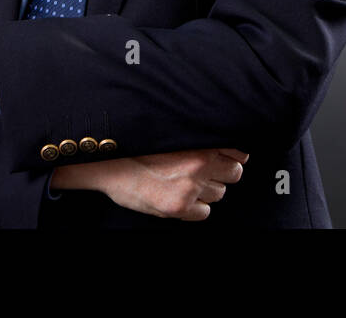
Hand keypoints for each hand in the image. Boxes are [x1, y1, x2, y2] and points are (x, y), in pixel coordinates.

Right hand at [53, 148, 247, 220]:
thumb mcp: (171, 132)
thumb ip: (197, 139)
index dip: (233, 156)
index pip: (238, 151)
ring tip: (186, 184)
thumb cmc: (136, 145)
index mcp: (198, 140)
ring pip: (219, 194)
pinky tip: (180, 199)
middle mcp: (198, 162)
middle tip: (205, 173)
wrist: (108, 163)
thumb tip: (224, 148)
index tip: (227, 158)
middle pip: (234, 173)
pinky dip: (195, 209)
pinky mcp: (179, 207)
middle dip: (222, 174)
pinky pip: (204, 213)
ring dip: (207, 191)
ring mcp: (190, 186)